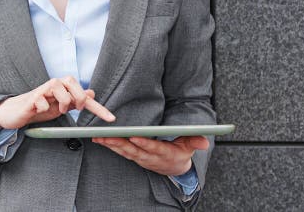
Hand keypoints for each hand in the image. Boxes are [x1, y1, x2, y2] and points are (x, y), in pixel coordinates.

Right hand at [0, 76, 114, 134]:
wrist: (17, 112)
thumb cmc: (40, 107)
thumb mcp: (61, 105)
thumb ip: (76, 100)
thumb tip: (92, 93)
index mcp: (63, 88)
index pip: (84, 94)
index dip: (99, 108)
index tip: (111, 119)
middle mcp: (53, 85)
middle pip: (70, 80)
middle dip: (77, 96)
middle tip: (75, 108)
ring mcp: (41, 90)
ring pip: (57, 87)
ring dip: (61, 102)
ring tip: (58, 110)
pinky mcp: (31, 98)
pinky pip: (41, 101)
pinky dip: (44, 108)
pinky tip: (40, 111)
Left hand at [92, 135, 208, 175]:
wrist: (175, 168)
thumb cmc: (181, 152)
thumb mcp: (190, 147)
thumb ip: (195, 142)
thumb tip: (204, 141)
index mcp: (165, 153)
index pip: (153, 148)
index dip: (144, 143)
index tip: (134, 136)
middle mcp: (150, 157)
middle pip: (134, 150)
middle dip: (119, 143)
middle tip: (107, 135)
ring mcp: (141, 158)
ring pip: (124, 152)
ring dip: (111, 145)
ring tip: (99, 137)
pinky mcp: (134, 157)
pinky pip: (120, 152)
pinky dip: (110, 146)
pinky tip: (100, 140)